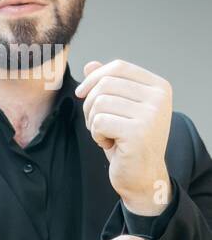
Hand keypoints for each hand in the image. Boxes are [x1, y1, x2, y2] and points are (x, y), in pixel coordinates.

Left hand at [75, 59, 172, 215]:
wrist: (142, 175)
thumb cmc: (128, 140)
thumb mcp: (119, 109)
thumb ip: (109, 85)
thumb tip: (90, 65)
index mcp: (159, 86)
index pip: (118, 67)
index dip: (94, 77)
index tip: (81, 94)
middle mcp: (159, 97)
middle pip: (105, 84)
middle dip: (90, 103)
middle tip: (97, 122)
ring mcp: (151, 114)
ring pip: (99, 102)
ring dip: (93, 121)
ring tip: (106, 134)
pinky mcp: (138, 132)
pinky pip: (99, 122)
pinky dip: (96, 134)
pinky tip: (110, 144)